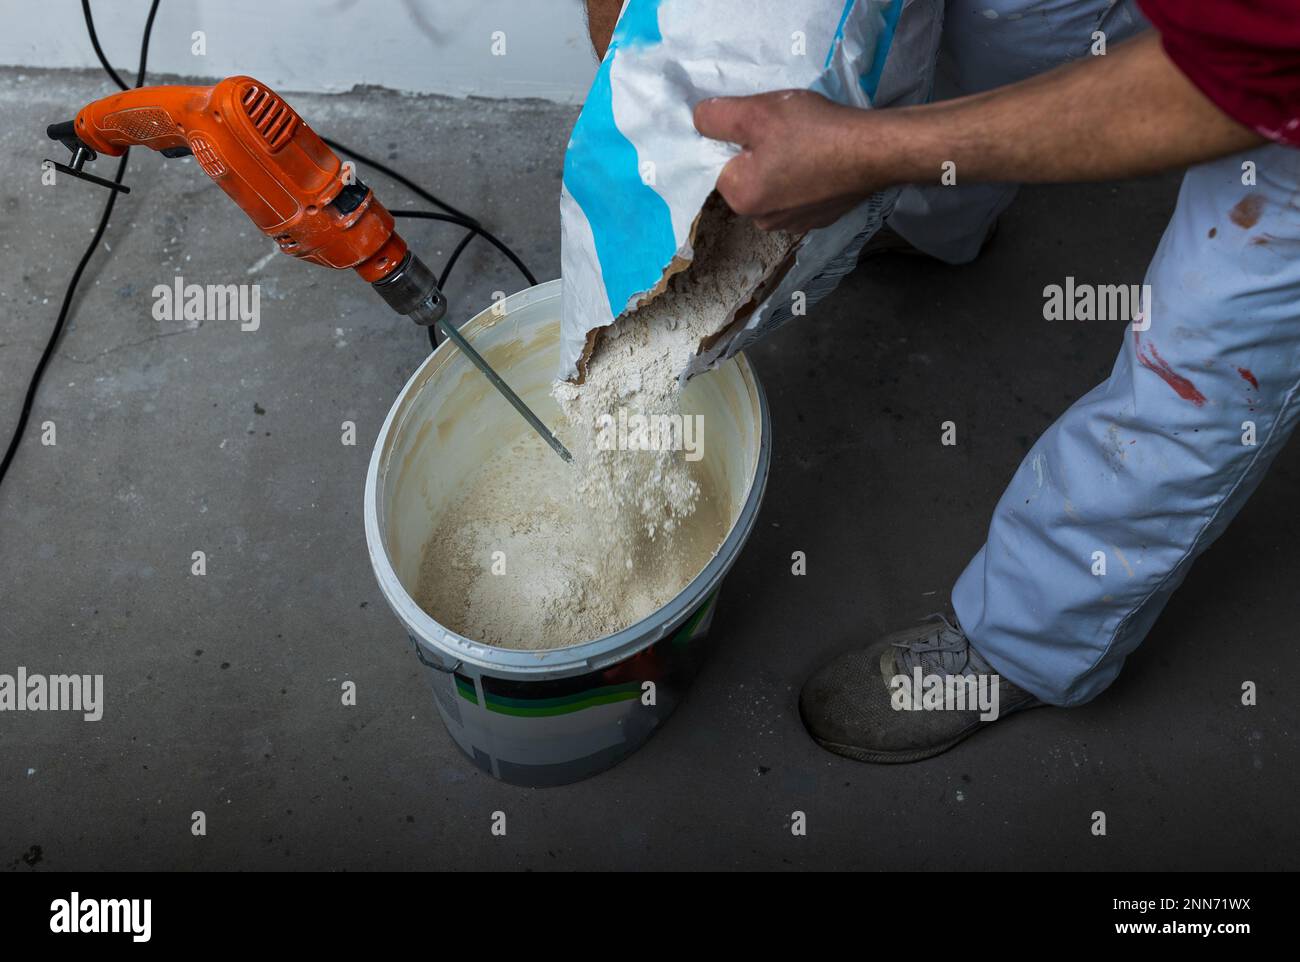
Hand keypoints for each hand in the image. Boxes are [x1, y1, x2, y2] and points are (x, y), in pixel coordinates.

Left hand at [693, 89, 882, 232]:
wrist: (876, 151)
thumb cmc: (815, 131)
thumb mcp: (756, 112)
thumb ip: (716, 117)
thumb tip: (698, 121)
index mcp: (741, 199)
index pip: (718, 165)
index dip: (733, 139)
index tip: (756, 124)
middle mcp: (763, 220)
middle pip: (746, 177)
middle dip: (757, 153)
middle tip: (783, 129)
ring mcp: (794, 224)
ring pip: (772, 186)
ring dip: (781, 165)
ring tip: (804, 142)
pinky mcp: (818, 219)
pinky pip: (798, 194)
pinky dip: (804, 177)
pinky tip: (820, 159)